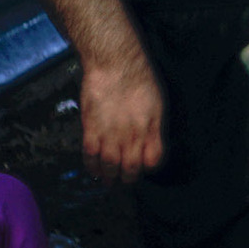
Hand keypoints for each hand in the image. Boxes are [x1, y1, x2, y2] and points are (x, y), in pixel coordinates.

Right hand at [79, 57, 164, 183]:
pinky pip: (90, 155)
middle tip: (124, 182)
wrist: (115, 65)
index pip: (153, 159)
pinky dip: (92, 166)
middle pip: (130, 167)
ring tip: (108, 182)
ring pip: (109, 165)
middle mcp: (131, 135)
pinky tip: (94, 170)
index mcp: (150, 129)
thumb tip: (151, 144)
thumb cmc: (140, 79)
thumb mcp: (157, 104)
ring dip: (109, 177)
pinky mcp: (91, 129)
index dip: (148, 167)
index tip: (143, 167)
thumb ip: (154, 127)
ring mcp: (110, 134)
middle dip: (128, 178)